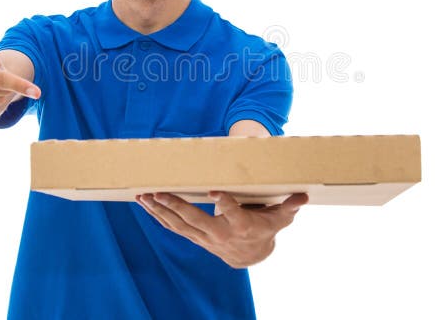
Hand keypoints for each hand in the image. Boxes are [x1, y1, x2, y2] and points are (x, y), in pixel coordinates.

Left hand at [136, 191, 308, 267]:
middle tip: (159, 192)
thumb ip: (289, 206)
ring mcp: (204, 237)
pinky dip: (159, 216)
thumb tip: (303, 195)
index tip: (216, 192)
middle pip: (195, 220)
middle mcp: (220, 234)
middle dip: (175, 206)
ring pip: (178, 224)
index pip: (233, 213)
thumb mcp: (279, 218)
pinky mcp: (195, 236)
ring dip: (159, 211)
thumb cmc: (265, 228)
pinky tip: (146, 205)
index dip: (225, 203)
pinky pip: (173, 227)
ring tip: (143, 196)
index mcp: (241, 225)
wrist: (251, 255)